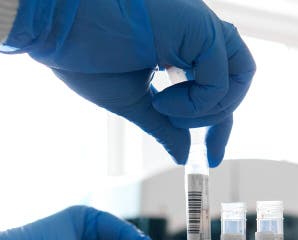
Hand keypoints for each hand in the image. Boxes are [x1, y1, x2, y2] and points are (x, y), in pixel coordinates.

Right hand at [1, 0, 255, 167]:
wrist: (57, 28)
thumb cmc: (83, 54)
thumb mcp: (132, 101)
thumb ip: (162, 126)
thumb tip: (182, 154)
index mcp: (183, 43)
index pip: (219, 87)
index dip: (218, 125)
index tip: (208, 156)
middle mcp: (196, 30)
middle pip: (240, 77)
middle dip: (221, 116)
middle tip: (193, 138)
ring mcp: (198, 25)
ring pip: (240, 76)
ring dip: (207, 109)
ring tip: (165, 110)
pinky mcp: (196, 26)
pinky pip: (219, 79)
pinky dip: (195, 102)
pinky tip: (161, 100)